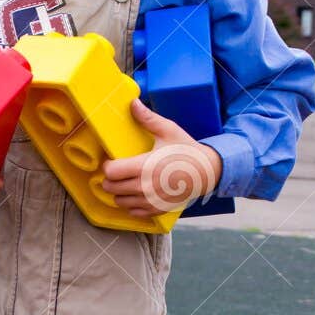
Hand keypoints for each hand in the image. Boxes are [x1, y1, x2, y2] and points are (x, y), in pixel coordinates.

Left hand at [101, 99, 221, 216]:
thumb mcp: (168, 131)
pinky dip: (130, 204)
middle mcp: (145, 187)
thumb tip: (133, 102)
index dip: (108, 165)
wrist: (206, 172)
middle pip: (111, 187)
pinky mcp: (156, 210)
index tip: (113, 161)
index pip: (111, 172)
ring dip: (118, 192)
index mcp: (145, 166)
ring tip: (126, 182)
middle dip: (110, 178)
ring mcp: (150, 201)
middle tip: (118, 171)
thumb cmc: (186, 150)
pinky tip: (136, 194)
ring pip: (119, 201)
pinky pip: (132, 212)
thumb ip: (148, 118)